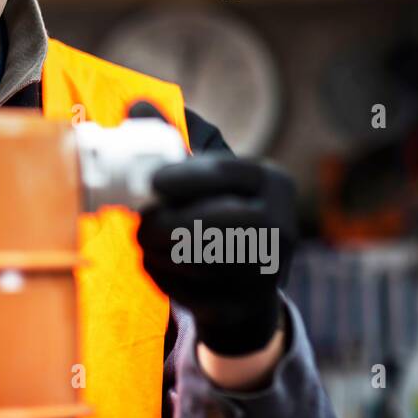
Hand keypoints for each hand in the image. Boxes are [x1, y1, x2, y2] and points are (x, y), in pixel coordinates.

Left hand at [136, 154, 297, 357]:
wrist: (245, 284)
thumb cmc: (218, 211)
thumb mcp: (207, 174)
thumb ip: (172, 143)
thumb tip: (136, 109)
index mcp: (274, 183)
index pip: (228, 173)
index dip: (186, 177)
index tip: (153, 181)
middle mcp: (281, 227)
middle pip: (213, 222)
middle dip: (165, 222)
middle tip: (140, 221)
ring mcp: (265, 273)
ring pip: (196, 260)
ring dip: (157, 248)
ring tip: (145, 237)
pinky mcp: (240, 308)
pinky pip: (188, 292)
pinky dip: (162, 276)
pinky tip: (157, 262)